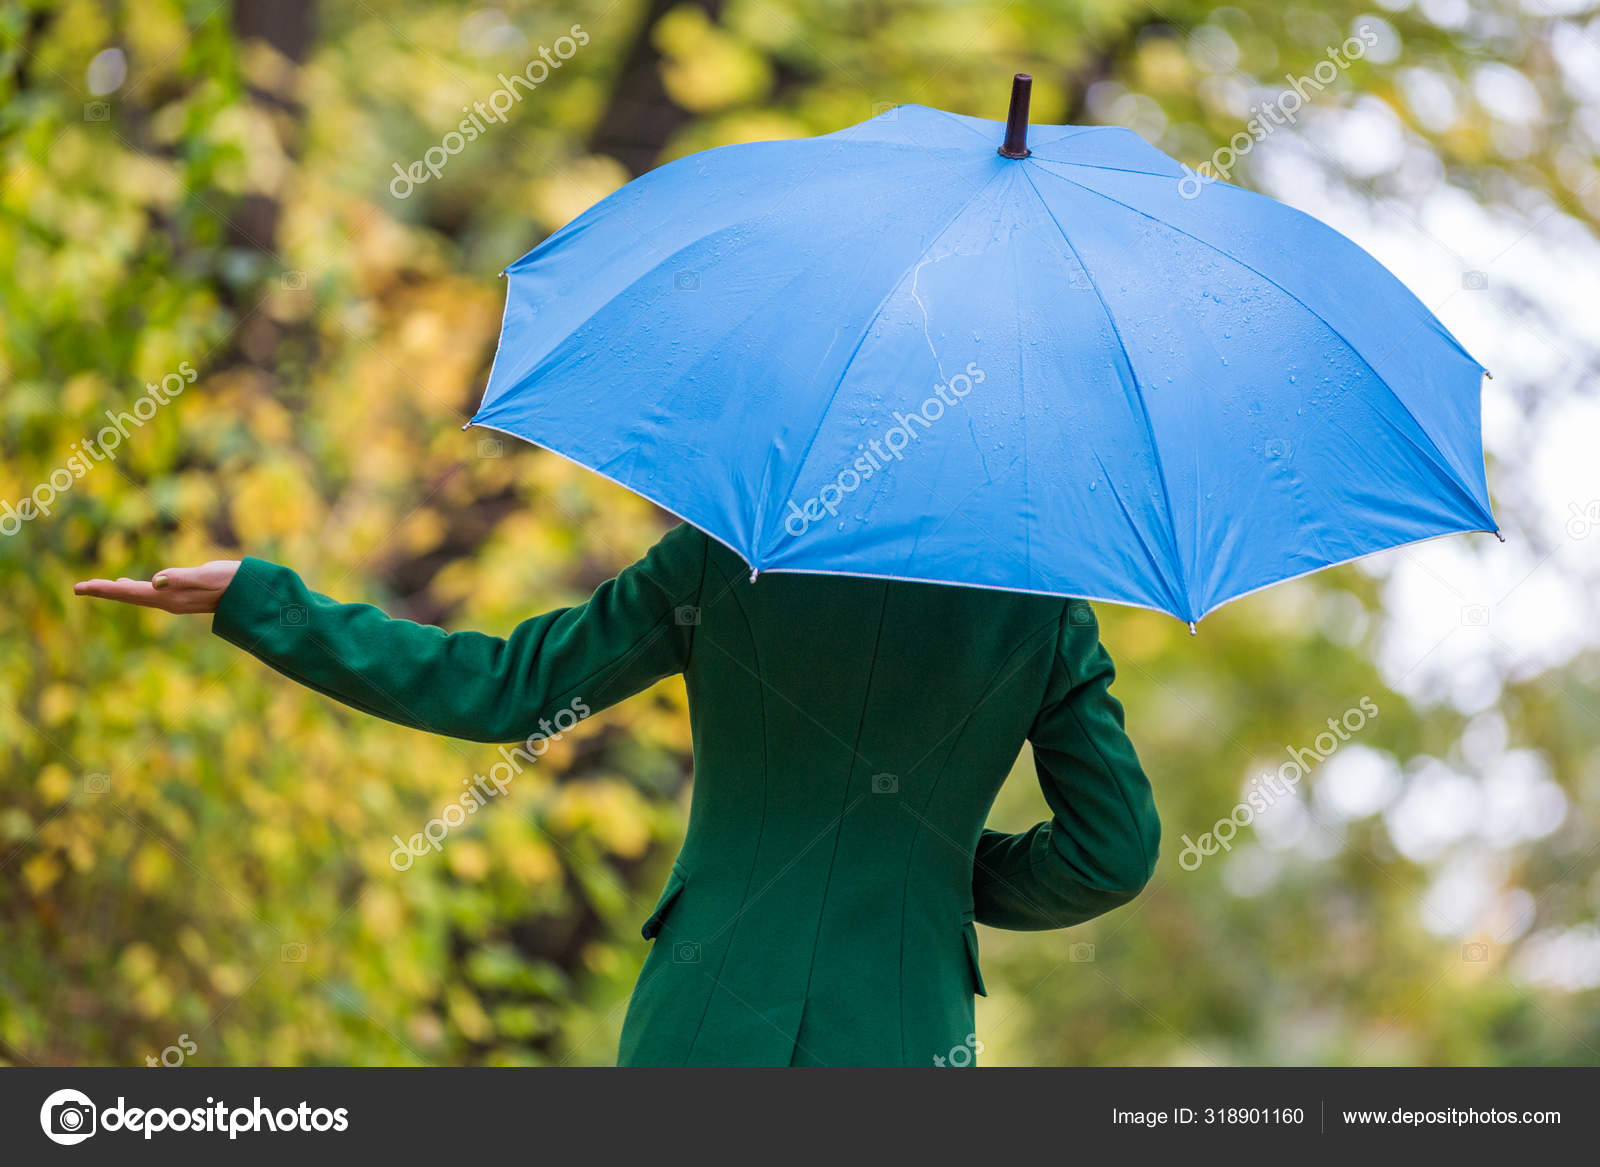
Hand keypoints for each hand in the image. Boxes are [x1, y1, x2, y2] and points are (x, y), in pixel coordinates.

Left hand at [74, 561, 240, 613]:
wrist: (255, 597)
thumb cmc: (235, 582)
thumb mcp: (209, 575)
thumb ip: (183, 578)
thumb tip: (155, 581)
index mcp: (170, 597)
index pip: (130, 592)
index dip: (104, 590)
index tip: (80, 587)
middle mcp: (170, 602)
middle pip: (129, 596)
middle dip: (104, 591)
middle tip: (78, 588)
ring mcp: (176, 601)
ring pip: (138, 596)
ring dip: (117, 591)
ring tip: (99, 587)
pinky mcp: (183, 597)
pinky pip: (149, 595)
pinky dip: (134, 589)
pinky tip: (132, 586)